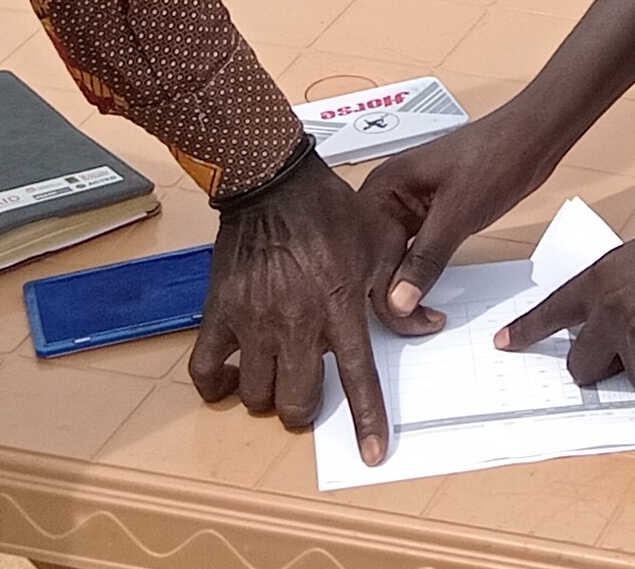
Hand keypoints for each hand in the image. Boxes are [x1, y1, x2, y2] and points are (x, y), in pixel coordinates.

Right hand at [191, 145, 436, 464]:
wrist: (271, 181)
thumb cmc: (329, 209)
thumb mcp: (379, 242)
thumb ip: (401, 289)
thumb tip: (427, 324)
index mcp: (339, 308)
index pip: (358, 380)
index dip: (366, 422)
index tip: (373, 454)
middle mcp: (295, 324)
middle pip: (296, 402)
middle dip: (305, 410)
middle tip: (309, 391)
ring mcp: (252, 321)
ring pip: (255, 394)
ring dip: (267, 396)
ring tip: (274, 377)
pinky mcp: (219, 312)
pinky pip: (206, 369)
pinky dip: (215, 384)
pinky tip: (228, 379)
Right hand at [359, 103, 566, 316]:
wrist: (531, 139)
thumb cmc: (496, 156)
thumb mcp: (457, 215)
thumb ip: (424, 260)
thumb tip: (397, 300)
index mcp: (383, 186)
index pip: (362, 251)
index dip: (378, 289)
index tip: (402, 317)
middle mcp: (389, 195)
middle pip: (373, 256)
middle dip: (390, 292)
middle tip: (417, 320)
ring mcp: (409, 204)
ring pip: (393, 256)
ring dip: (406, 283)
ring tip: (423, 312)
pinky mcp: (429, 212)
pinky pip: (414, 249)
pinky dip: (421, 270)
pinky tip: (429, 289)